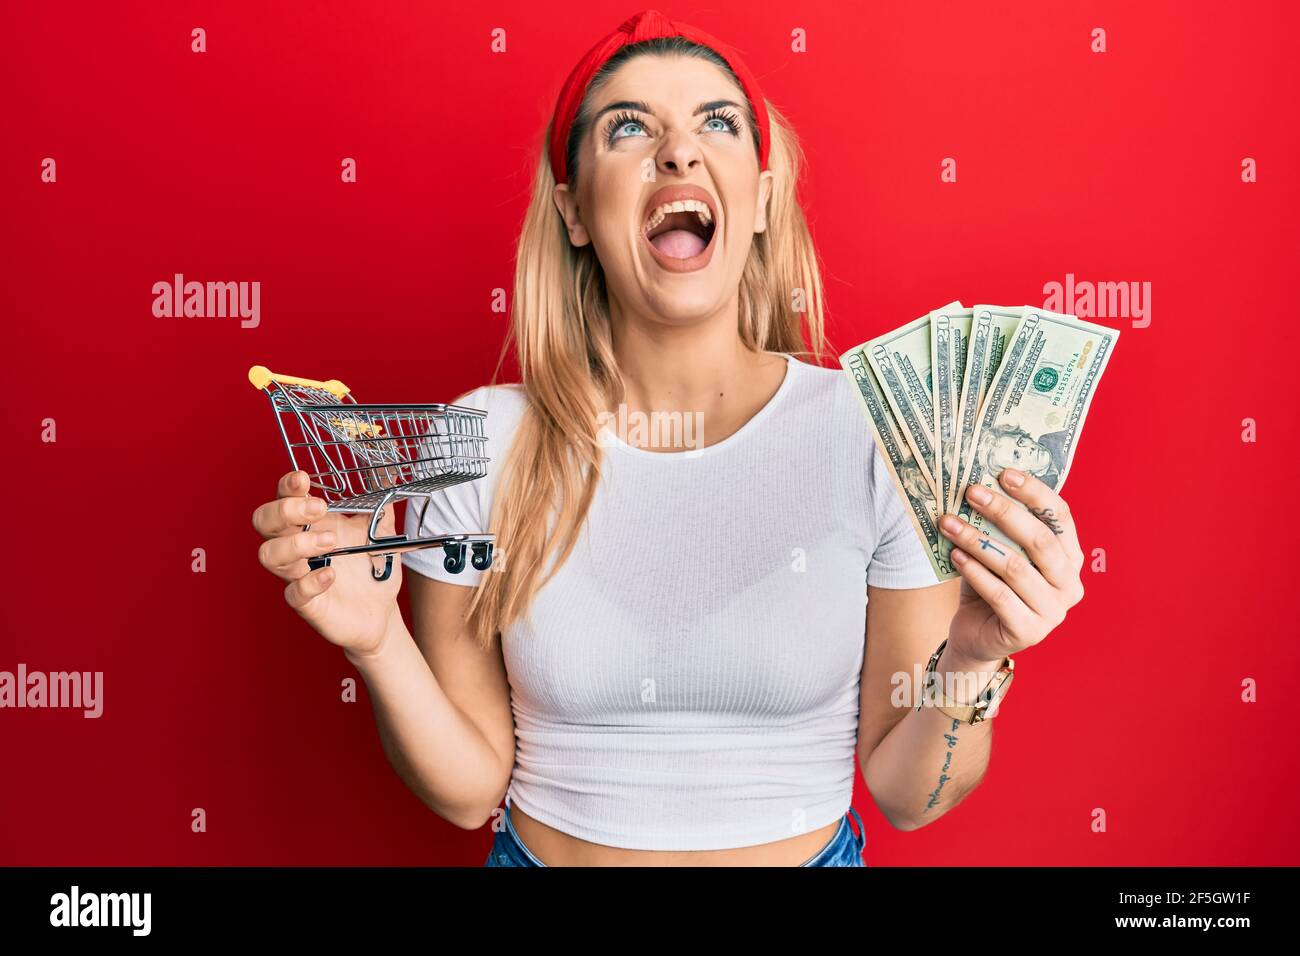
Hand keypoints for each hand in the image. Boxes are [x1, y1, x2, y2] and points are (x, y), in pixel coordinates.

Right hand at [252, 470, 401, 656]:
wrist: (382, 612)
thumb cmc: (373, 568)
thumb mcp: (382, 531)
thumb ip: (382, 505)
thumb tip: (391, 473)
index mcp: (312, 524)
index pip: (285, 497)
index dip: (287, 486)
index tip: (303, 479)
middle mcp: (298, 547)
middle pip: (264, 521)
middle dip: (285, 510)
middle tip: (319, 509)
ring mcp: (298, 575)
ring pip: (268, 555)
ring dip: (295, 544)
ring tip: (330, 543)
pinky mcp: (306, 603)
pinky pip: (293, 593)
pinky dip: (309, 582)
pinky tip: (331, 575)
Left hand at [938, 467, 1085, 666]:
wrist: (977, 636)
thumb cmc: (990, 586)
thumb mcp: (998, 553)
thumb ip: (999, 528)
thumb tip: (977, 485)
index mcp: (1070, 559)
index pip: (1060, 518)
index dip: (1034, 493)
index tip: (1003, 473)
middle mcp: (1069, 585)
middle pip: (1040, 540)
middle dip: (1003, 512)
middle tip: (971, 492)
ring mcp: (1053, 611)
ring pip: (1015, 567)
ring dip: (977, 541)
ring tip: (949, 523)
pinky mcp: (1029, 631)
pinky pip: (999, 594)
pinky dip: (974, 572)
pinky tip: (954, 555)